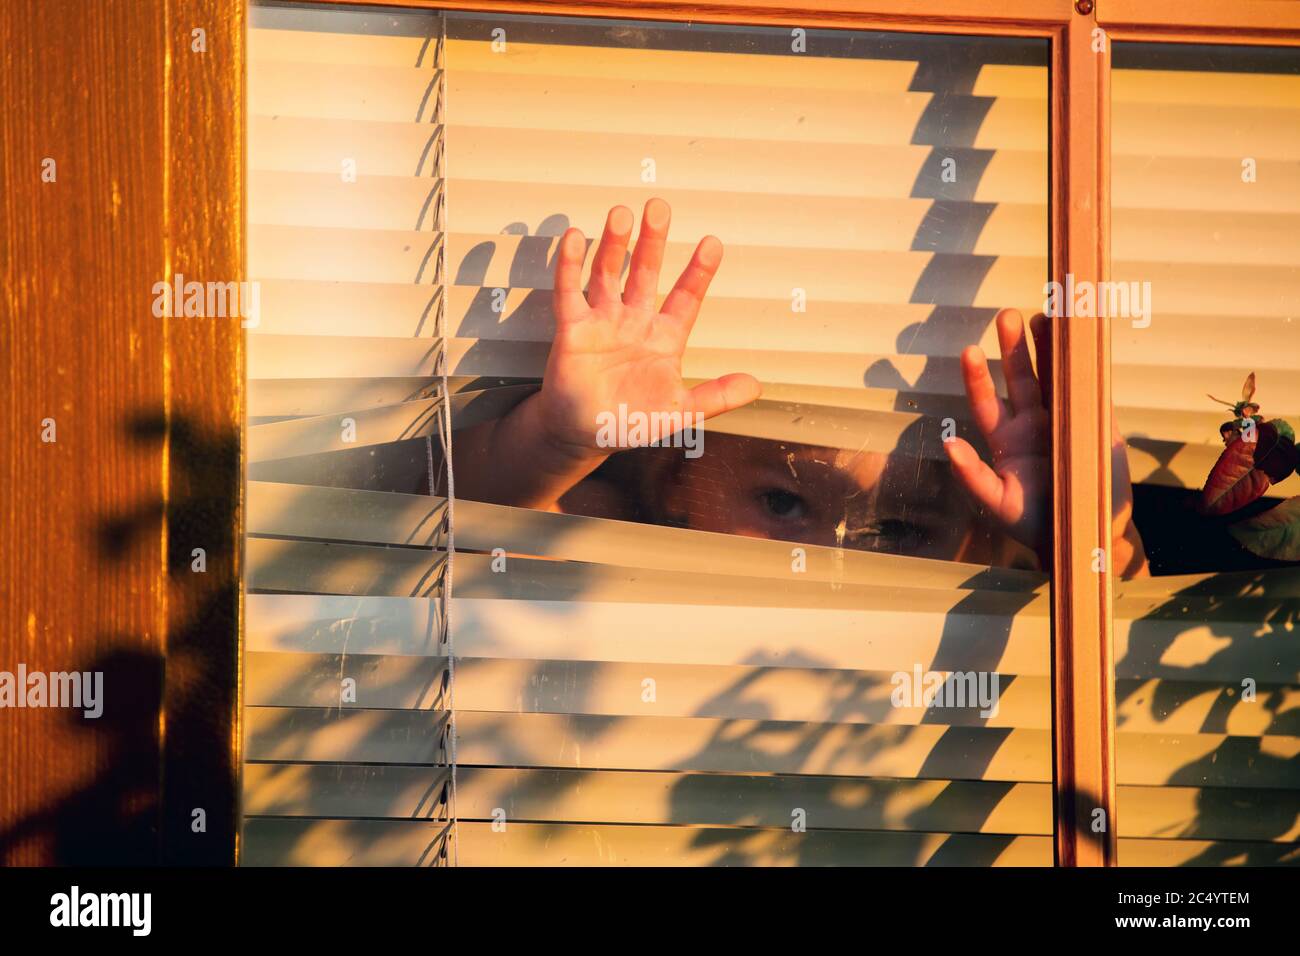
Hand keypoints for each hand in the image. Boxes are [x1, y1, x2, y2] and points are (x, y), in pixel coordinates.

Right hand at [536, 198, 760, 459]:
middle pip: (646, 273)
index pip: (685, 298)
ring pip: (610, 274)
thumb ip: (716, 397)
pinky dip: (570, 265)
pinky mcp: (572, 329)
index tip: (712, 243)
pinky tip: (574, 237)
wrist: (582, 436)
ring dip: (615, 245)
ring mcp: (603, 322)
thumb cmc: (630, 423)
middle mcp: (635, 322)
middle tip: (659, 207)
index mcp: (664, 339)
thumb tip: (756, 386)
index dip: (699, 272)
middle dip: (653, 241)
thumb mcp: (679, 413)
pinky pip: (570, 291)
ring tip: (621, 214)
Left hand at [943, 308, 1147, 576]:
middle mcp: (1032, 423)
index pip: (987, 401)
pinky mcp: (1097, 421)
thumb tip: (949, 446)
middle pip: (1021, 377)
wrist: (1086, 533)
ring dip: (1050, 347)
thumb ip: (974, 477)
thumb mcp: (999, 503)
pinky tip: (1085, 340)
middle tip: (1007, 315)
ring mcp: (1065, 419)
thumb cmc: (1035, 522)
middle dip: (1014, 347)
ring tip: (1046, 315)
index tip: (970, 351)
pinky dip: (1088, 364)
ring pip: (1055, 375)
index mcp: (1006, 439)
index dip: (978, 377)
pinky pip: (1091, 386)